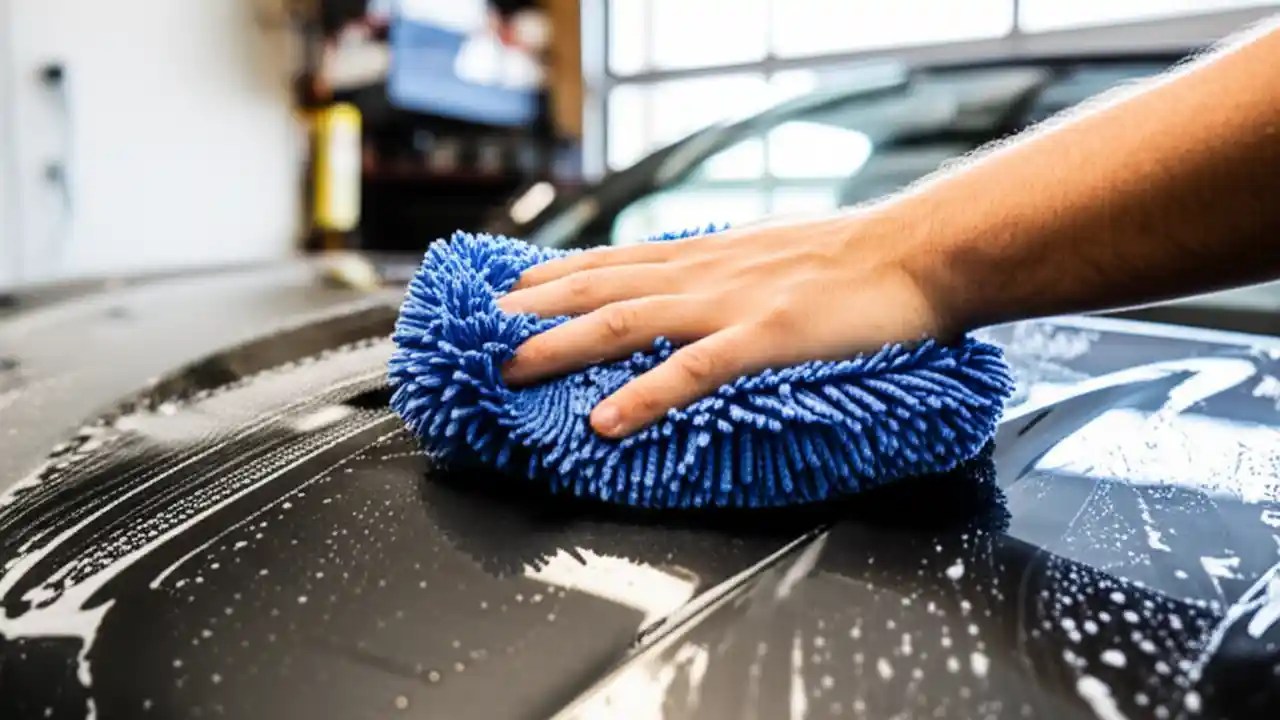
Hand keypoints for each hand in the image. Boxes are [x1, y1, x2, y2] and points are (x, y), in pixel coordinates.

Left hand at [496, 211, 947, 437]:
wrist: (915, 251)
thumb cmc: (849, 260)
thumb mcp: (767, 256)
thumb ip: (718, 273)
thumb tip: (678, 291)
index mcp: (704, 255)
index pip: (608, 262)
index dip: (548, 278)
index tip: (502, 294)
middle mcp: (703, 272)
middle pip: (597, 287)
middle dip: (531, 312)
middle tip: (477, 335)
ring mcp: (730, 303)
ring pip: (625, 320)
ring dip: (560, 345)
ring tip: (509, 369)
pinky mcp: (766, 336)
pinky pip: (692, 370)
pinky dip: (643, 393)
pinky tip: (606, 418)